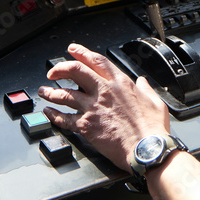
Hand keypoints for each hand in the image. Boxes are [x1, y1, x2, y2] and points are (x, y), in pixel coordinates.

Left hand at [37, 43, 169, 170]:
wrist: (146, 149)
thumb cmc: (152, 129)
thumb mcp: (155, 102)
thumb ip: (146, 89)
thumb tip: (142, 82)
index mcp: (120, 83)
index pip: (96, 60)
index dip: (81, 52)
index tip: (72, 49)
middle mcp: (103, 91)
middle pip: (75, 71)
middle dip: (60, 69)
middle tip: (52, 72)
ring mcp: (92, 108)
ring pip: (65, 94)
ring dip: (51, 92)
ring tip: (44, 91)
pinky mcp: (86, 126)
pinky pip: (64, 119)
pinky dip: (54, 115)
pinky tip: (49, 113)